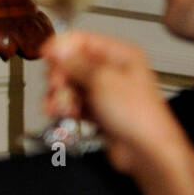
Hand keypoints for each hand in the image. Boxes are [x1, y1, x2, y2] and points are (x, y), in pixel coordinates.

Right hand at [41, 30, 188, 174]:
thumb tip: (56, 49)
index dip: (61, 47)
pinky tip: (61, 114)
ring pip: (71, 85)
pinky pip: (75, 103)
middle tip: (56, 86)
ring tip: (59, 106)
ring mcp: (105, 92)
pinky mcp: (99, 112)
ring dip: (61, 95)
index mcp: (120, 55)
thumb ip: (75, 63)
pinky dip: (66, 108)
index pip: (82, 41)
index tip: (45, 55)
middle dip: (60, 76)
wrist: (148, 153)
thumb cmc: (139, 116)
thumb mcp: (102, 80)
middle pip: (73, 64)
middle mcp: (112, 71)